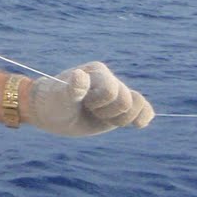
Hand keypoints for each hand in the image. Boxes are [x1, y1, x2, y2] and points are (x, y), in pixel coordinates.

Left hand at [26, 62, 153, 136]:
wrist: (51, 113)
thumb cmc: (53, 103)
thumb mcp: (60, 97)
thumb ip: (72, 88)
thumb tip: (80, 75)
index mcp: (97, 72)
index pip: (111, 92)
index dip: (98, 104)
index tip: (82, 103)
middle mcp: (110, 80)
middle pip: (126, 102)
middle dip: (108, 113)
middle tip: (89, 110)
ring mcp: (117, 95)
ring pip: (139, 105)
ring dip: (121, 119)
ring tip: (101, 116)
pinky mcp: (121, 109)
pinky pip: (145, 110)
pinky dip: (143, 118)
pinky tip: (136, 124)